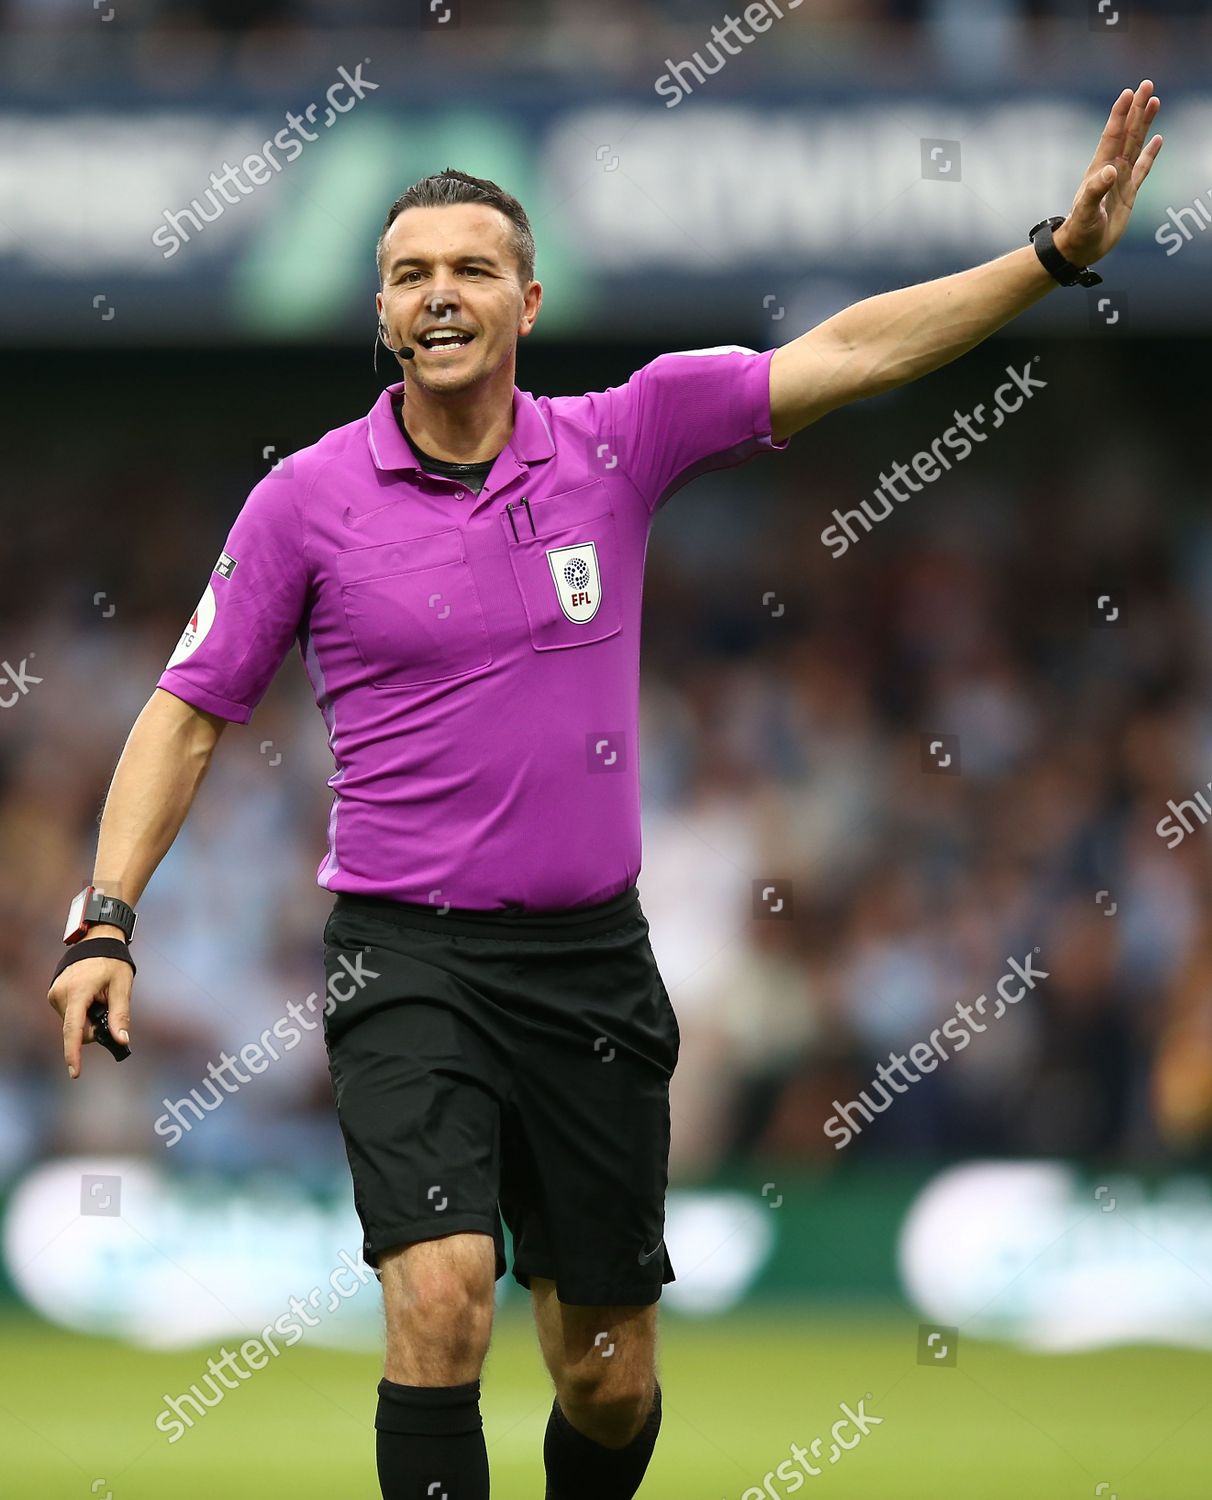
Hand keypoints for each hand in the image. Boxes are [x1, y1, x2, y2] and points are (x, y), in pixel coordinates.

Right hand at [48, 954, 132, 1078]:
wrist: (97, 940)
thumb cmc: (113, 962)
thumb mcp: (122, 987)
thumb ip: (121, 1015)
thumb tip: (122, 1040)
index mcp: (78, 992)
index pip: (73, 1029)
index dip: (74, 1053)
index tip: (75, 1073)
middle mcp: (60, 994)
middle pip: (77, 1029)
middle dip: (94, 1028)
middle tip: (109, 1008)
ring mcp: (54, 994)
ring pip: (73, 1024)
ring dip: (88, 1018)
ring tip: (99, 995)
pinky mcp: (54, 994)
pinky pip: (70, 1015)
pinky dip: (81, 1013)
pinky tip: (90, 996)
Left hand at [1054, 79, 1162, 266]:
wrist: (1080, 248)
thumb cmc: (1079, 230)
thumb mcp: (1086, 211)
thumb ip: (1097, 190)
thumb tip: (1111, 171)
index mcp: (1100, 169)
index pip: (1112, 135)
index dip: (1120, 114)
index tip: (1129, 92)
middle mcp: (1112, 169)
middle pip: (1128, 132)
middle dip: (1137, 109)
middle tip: (1147, 84)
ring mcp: (1121, 179)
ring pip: (1137, 144)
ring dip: (1146, 123)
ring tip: (1155, 101)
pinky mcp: (1129, 192)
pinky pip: (1143, 168)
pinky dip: (1151, 153)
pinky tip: (1158, 138)